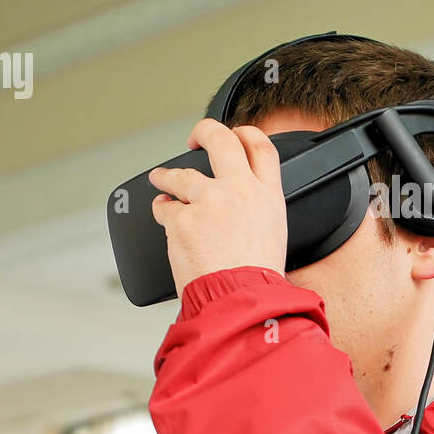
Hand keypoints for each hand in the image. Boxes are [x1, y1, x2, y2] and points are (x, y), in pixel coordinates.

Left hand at [149, 119, 286, 297]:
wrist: (241, 301)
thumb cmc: (256, 279)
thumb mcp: (273, 234)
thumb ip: (256, 208)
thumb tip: (241, 199)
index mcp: (267, 196)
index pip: (260, 146)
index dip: (245, 133)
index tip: (234, 135)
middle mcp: (239, 191)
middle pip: (220, 139)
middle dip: (203, 131)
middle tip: (195, 139)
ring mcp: (209, 202)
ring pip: (181, 173)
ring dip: (167, 175)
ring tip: (160, 179)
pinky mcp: (183, 218)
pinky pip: (164, 206)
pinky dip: (161, 210)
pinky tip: (163, 215)